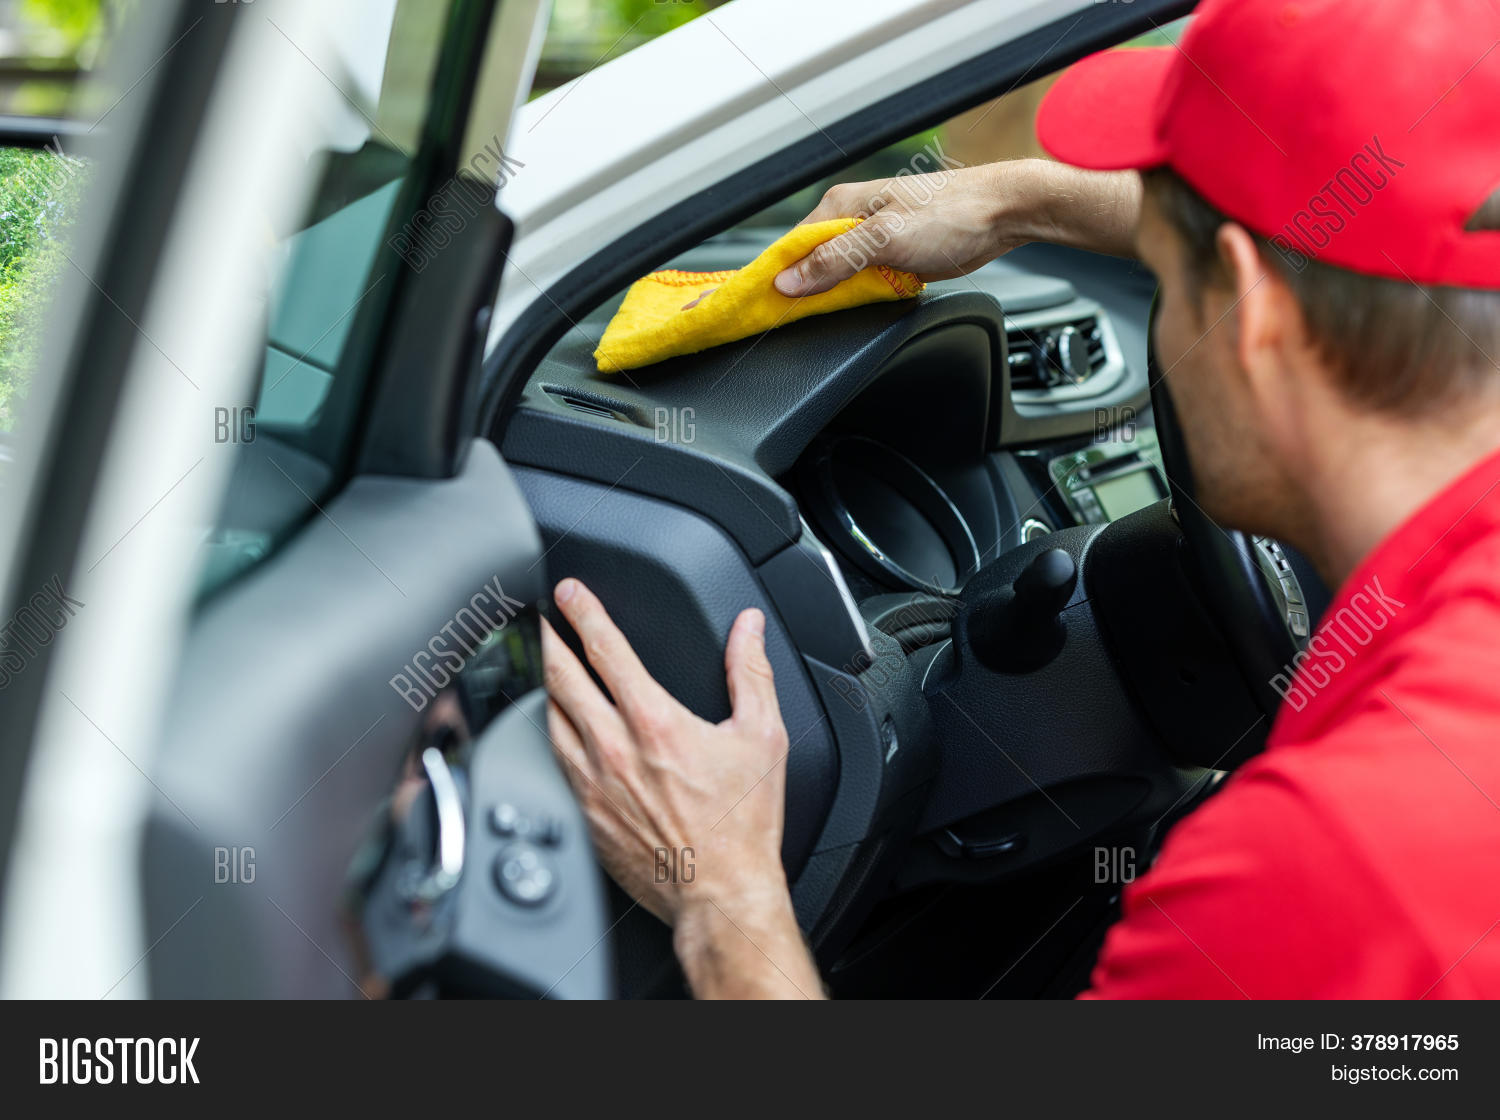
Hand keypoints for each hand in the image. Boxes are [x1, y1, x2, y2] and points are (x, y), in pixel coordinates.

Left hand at [541, 578, 822, 997]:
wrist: (719, 892)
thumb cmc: (741, 825)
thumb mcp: (763, 737)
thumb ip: (751, 672)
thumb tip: (749, 629)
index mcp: (655, 721)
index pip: (606, 648)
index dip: (584, 611)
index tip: (569, 592)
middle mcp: (614, 748)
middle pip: (561, 676)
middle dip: (548, 638)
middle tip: (542, 618)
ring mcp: (591, 782)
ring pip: (548, 716)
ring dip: (544, 683)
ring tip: (543, 663)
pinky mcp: (583, 812)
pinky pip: (553, 758)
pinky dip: (549, 731)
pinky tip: (553, 724)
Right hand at [772, 158, 1141, 297]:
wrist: (1006, 212)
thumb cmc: (953, 213)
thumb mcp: (885, 240)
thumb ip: (834, 261)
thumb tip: (788, 282)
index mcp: (841, 205)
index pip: (790, 248)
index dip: (775, 279)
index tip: (760, 308)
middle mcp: (852, 218)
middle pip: (810, 264)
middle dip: (801, 292)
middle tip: (787, 322)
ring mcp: (872, 238)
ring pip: (835, 275)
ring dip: (829, 296)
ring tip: (816, 319)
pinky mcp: (892, 254)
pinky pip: (860, 280)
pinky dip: (854, 296)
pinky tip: (853, 309)